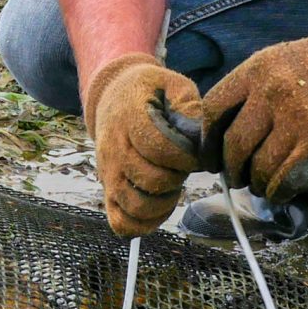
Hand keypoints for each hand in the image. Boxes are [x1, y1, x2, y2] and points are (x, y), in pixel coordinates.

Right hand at [85, 54, 204, 236]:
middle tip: (182, 166)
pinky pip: (121, 223)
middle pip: (150, 179)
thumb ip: (189, 103)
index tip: (193, 151)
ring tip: (172, 184)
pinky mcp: (107, 192)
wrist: (113, 97)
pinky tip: (159, 206)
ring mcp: (108, 174)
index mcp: (129, 118)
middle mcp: (113, 149)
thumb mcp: (172, 84)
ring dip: (163, 202)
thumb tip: (200, 133)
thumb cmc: (150, 93)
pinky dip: (144, 224)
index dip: (185, 155)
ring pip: (135, 206)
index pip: (158, 147)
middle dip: (177, 177)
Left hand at [203, 22, 307, 202]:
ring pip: (258, 167)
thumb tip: (221, 134)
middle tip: (236, 177)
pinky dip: (278, 191)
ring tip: (262, 185)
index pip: (214, 110)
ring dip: (257, 183)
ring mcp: (297, 120)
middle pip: (234, 144)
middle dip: (231, 169)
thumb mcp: (284, 61)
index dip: (207, 141)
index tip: (209, 157)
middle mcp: (273, 92)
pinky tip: (281, 190)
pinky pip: (284, 181)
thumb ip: (253, 90)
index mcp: (259, 68)